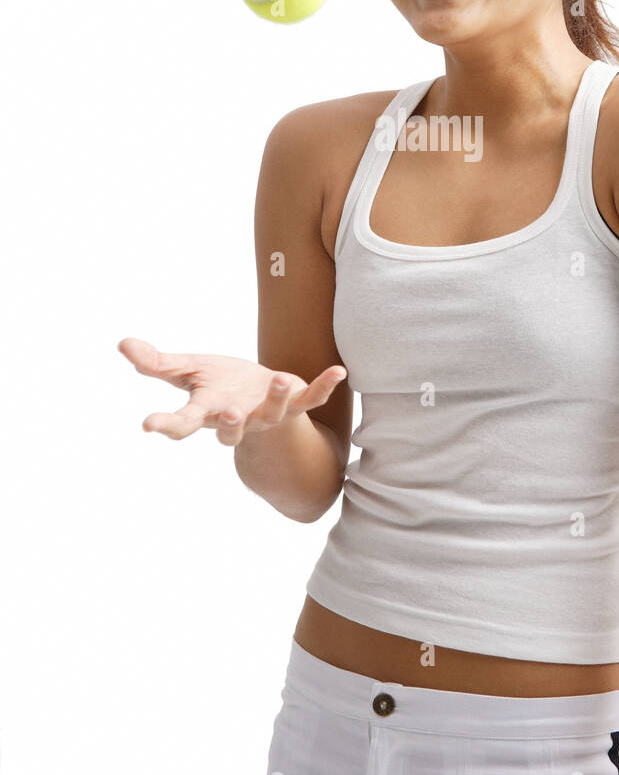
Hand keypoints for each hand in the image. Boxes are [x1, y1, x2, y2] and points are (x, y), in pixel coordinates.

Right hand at [117, 337, 346, 444]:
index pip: (181, 424)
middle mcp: (237, 419)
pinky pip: (312, 399)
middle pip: (230, 430)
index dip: (166, 425)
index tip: (148, 424)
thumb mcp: (188, 371)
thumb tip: (122, 343)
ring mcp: (267, 414)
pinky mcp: (295, 404)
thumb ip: (157, 363)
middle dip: (229, 424)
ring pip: (274, 415)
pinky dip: (324, 386)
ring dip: (278, 399)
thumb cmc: (220, 384)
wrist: (258, 395)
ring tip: (283, 378)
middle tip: (228, 413)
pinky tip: (339, 371)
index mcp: (206, 411)